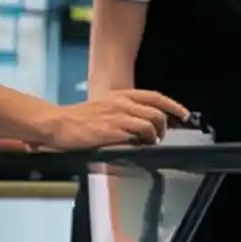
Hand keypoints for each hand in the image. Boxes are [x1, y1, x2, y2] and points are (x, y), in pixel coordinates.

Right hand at [42, 89, 188, 149]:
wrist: (57, 123)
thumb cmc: (77, 118)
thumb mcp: (103, 106)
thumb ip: (122, 111)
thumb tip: (141, 123)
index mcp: (120, 95)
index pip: (155, 97)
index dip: (173, 105)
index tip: (184, 114)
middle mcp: (122, 102)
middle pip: (157, 111)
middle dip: (164, 126)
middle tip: (161, 136)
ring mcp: (118, 115)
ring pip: (151, 122)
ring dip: (155, 135)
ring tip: (149, 143)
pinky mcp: (112, 130)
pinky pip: (137, 134)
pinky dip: (143, 141)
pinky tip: (138, 146)